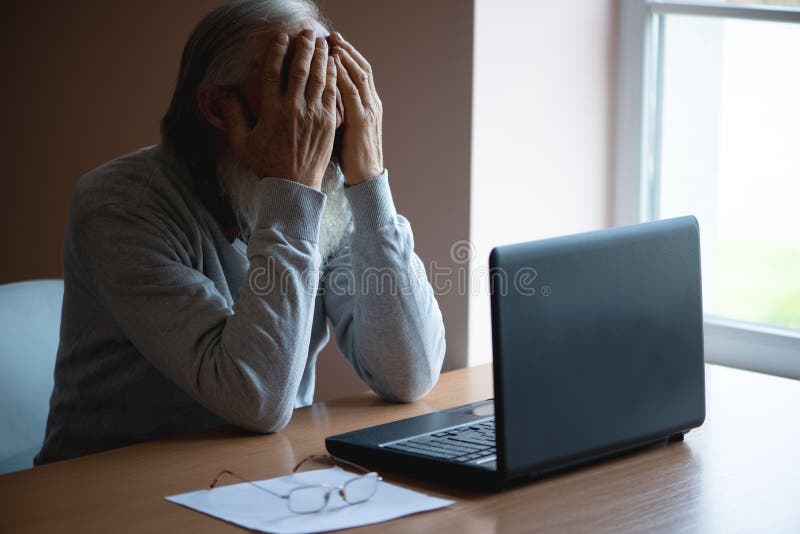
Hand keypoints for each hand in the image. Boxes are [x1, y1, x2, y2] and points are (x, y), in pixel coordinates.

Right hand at [222, 30, 336, 189]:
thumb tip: (218, 92)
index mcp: (272, 111)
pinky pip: (331, 93)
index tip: (281, 37)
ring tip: (322, 41)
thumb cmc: (266, 164)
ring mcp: (314, 115)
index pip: (274, 72)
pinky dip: (332, 76)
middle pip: (300, 69)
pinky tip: (333, 64)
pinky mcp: (328, 122)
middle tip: (306, 32)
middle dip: (304, 47)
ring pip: (319, 78)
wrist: (294, 186)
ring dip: (321, 56)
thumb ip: (232, 115)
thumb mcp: (241, 142)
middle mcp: (294, 109)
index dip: (277, 51)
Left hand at [330, 33, 383, 185]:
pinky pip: (352, 91)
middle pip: (361, 67)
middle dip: (346, 50)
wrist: (366, 177)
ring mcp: (369, 110)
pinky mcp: (362, 120)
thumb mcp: (347, 128)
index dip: (348, 56)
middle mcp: (372, 103)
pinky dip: (342, 75)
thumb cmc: (353, 157)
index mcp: (369, 105)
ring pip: (359, 74)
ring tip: (332, 43)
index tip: (334, 43)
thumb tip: (323, 96)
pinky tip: (332, 64)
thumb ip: (340, 110)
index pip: (360, 73)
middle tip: (332, 35)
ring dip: (345, 57)